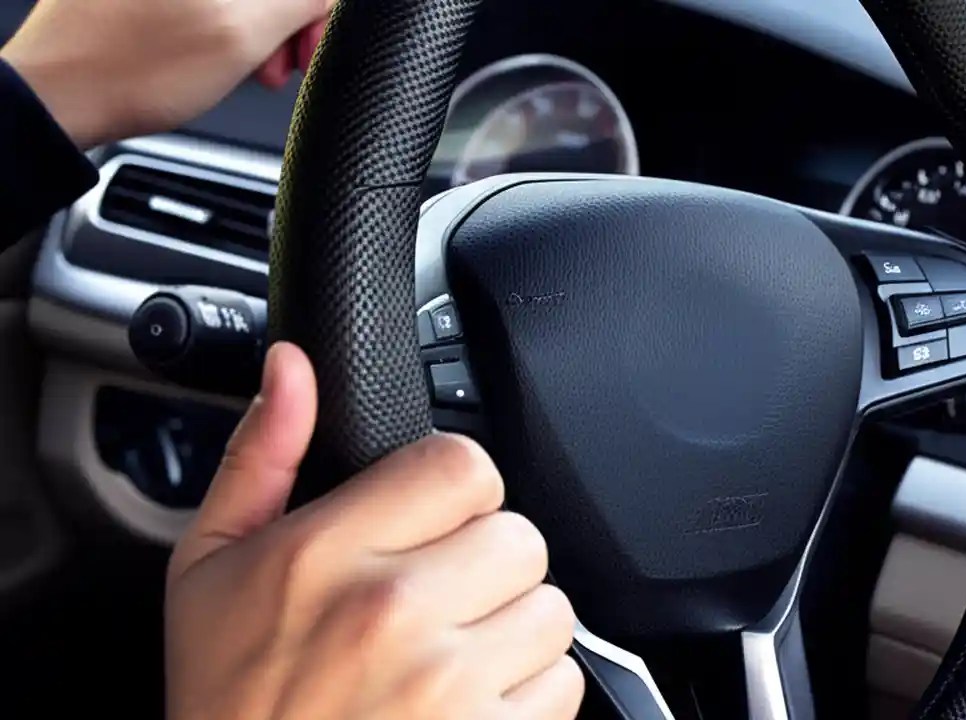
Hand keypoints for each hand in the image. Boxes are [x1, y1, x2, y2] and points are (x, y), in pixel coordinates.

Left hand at [0, 0, 333, 148]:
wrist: (60, 95)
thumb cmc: (136, 70)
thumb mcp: (244, 33)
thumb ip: (300, 2)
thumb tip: (326, 1)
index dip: (313, 12)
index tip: (306, 46)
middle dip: (283, 21)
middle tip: (277, 64)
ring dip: (255, 26)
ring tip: (245, 67)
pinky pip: (208, 3)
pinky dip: (223, 23)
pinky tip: (215, 55)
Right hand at [166, 344, 583, 719]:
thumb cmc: (229, 700)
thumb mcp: (208, 568)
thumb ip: (262, 455)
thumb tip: (293, 366)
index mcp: (326, 554)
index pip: (462, 465)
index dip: (455, 487)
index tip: (433, 518)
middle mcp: (394, 610)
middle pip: (518, 533)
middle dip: (487, 560)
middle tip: (437, 596)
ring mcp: (449, 682)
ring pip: (552, 606)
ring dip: (513, 626)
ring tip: (450, 653)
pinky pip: (563, 682)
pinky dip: (529, 693)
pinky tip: (468, 701)